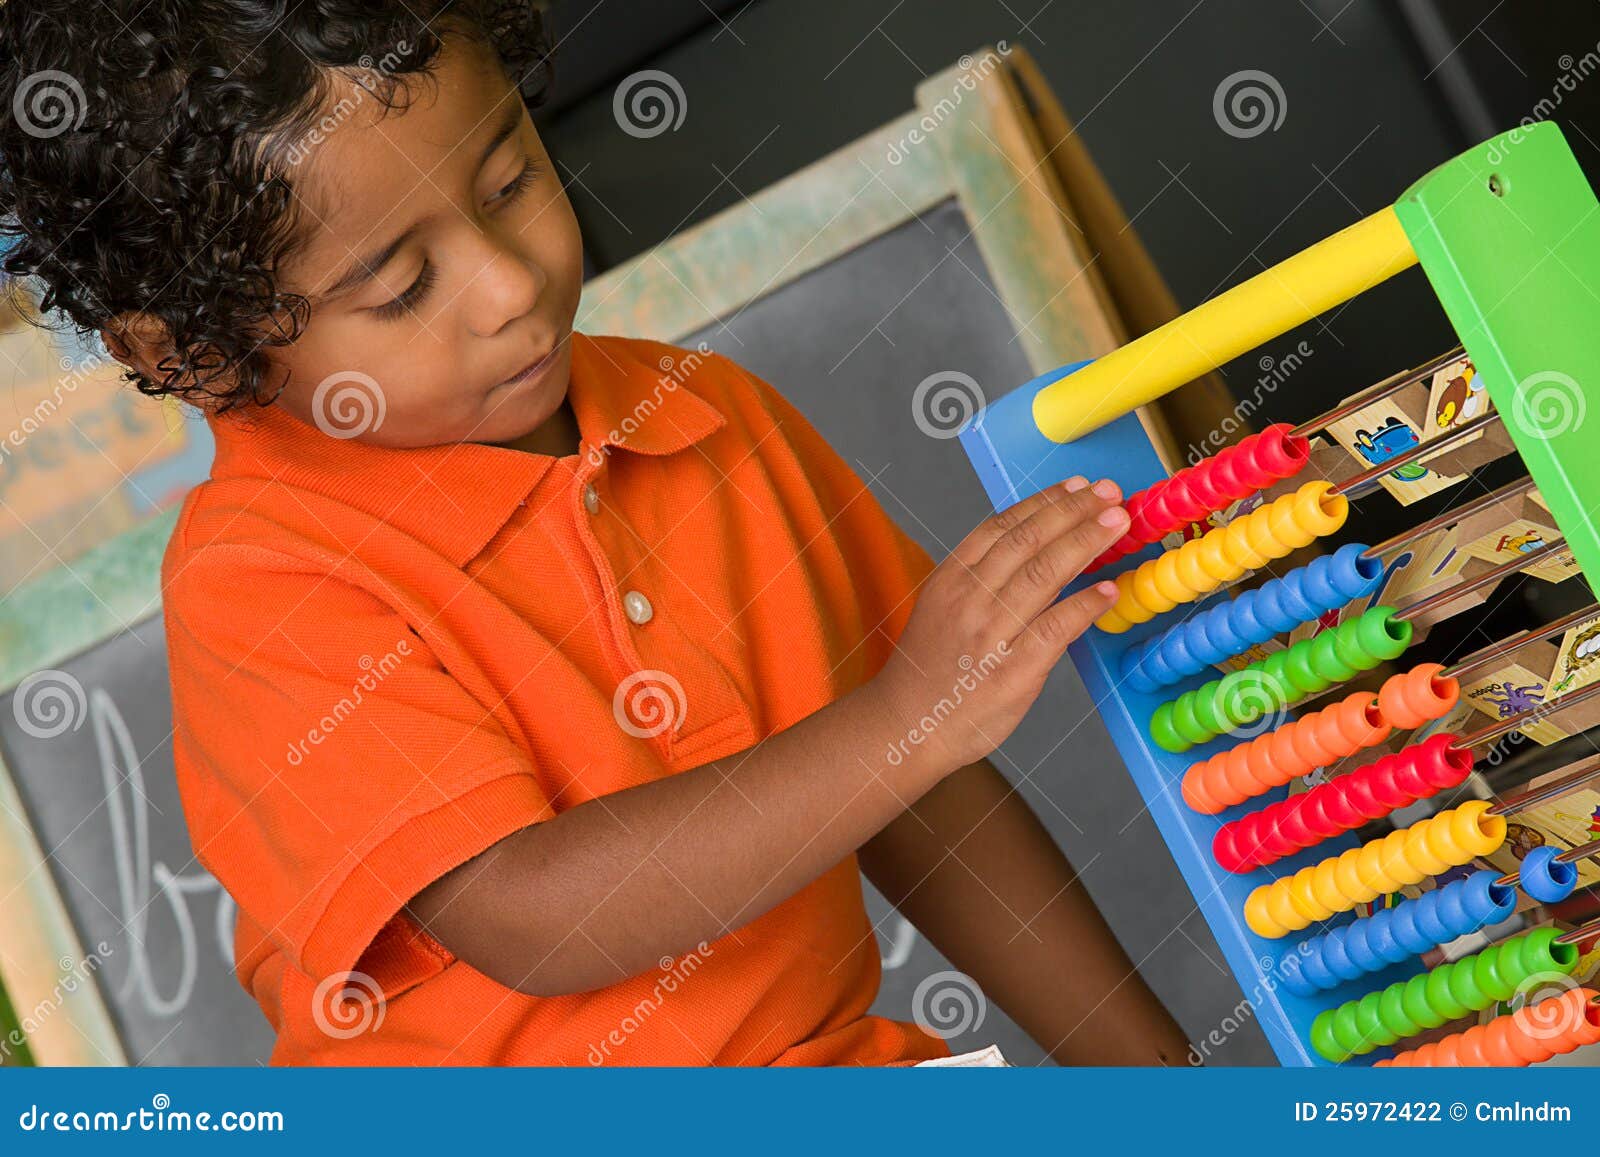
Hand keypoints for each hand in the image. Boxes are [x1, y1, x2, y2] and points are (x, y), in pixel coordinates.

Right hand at [870, 477, 1128, 774]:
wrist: (906, 727)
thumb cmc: (929, 671)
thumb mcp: (941, 609)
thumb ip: (980, 580)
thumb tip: (1035, 548)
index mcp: (950, 579)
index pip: (1001, 526)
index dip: (1044, 502)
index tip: (1076, 486)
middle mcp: (969, 599)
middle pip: (1028, 541)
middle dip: (1073, 511)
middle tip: (1108, 493)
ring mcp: (990, 634)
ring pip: (1045, 574)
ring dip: (1085, 542)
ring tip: (1117, 522)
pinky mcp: (1013, 670)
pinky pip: (1056, 628)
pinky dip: (1085, 605)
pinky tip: (1109, 589)